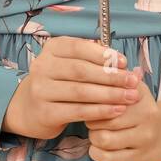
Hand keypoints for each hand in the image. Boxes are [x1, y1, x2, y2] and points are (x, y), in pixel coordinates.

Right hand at [1, 36, 141, 141]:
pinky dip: (101, 111)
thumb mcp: (69, 64)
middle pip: (82, 70)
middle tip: (133, 82)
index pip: (79, 48)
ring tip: (130, 97)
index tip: (124, 62)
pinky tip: (117, 110)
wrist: (27, 108)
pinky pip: (78, 111)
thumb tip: (123, 64)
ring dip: (110, 95)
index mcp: (51, 49)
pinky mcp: (45, 113)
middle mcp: (42, 67)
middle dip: (111, 77)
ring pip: (81, 92)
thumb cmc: (58, 82)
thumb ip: (92, 60)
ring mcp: (41, 90)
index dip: (103, 55)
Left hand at [84, 68, 160, 160]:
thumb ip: (117, 74)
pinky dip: (96, 152)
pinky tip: (98, 146)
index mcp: (141, 95)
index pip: (107, 94)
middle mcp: (146, 116)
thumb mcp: (133, 87)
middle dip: (91, 118)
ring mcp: (144, 140)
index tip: (88, 100)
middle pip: (102, 117)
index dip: (91, 98)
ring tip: (98, 132)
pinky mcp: (138, 160)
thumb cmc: (140, 108)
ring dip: (93, 136)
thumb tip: (100, 55)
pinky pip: (106, 158)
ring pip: (102, 139)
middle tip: (93, 118)